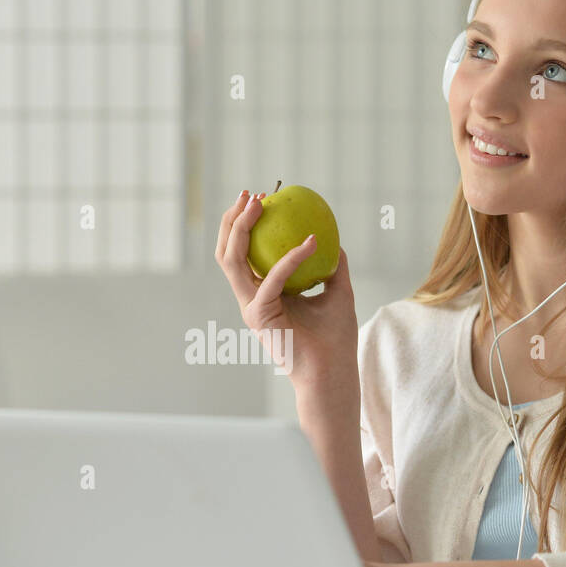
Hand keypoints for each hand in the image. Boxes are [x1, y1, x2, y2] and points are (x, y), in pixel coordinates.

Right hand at [214, 189, 359, 398]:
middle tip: (252, 194)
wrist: (333, 372)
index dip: (245, 223)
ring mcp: (251, 307)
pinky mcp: (259, 316)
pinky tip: (311, 241)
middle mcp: (251, 299)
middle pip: (227, 252)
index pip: (244, 253)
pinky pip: (271, 280)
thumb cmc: (336, 338)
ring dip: (242, 228)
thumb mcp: (338, 291)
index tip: (263, 198)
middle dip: (232, 219)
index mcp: (263, 293)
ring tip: (260, 204)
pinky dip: (290, 259)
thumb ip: (332, 265)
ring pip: (232, 261)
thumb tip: (333, 237)